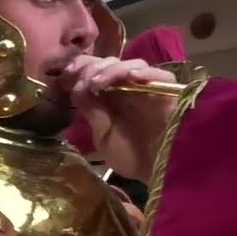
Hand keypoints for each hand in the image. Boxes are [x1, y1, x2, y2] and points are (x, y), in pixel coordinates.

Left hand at [59, 55, 177, 181]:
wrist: (158, 172)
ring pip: (132, 64)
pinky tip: (130, 77)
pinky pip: (160, 75)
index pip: (94, 71)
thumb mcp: (103, 135)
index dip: (80, 68)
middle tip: (80, 77)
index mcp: (110, 97)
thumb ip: (92, 111)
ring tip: (98, 83)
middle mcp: (128, 88)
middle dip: (92, 66)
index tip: (66, 74)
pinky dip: (144, 73)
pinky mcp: (170, 92)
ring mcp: (149, 88)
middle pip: (111, 63)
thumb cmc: (131, 157)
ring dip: (112, 70)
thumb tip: (77, 86)